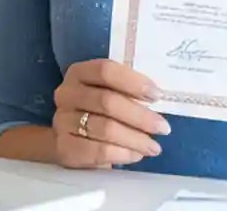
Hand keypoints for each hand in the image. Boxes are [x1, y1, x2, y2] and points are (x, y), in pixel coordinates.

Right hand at [50, 59, 170, 168]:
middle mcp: (67, 94)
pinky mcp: (65, 147)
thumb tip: (156, 97)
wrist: (72, 140)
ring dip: (135, 139)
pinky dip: (122, 153)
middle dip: (140, 116)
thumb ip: (127, 90)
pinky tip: (136, 155)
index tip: (156, 96)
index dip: (133, 82)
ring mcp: (62, 121)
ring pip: (105, 128)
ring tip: (154, 147)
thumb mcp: (110, 92)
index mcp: (79, 73)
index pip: (105, 71)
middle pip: (107, 101)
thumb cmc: (98, 111)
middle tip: (163, 127)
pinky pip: (98, 151)